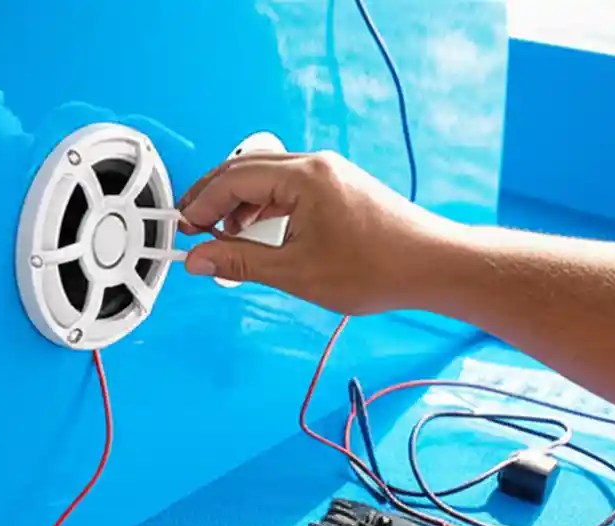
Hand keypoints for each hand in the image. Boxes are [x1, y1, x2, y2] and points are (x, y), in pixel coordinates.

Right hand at [178, 151, 457, 314]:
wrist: (432, 265)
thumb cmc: (377, 267)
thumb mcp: (296, 272)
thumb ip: (240, 262)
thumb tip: (199, 258)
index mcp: (304, 177)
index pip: (234, 179)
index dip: (201, 203)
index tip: (182, 227)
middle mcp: (316, 165)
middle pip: (246, 169)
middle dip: (213, 197)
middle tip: (190, 226)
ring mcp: (329, 172)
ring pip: (266, 176)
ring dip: (238, 201)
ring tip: (221, 234)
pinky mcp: (338, 186)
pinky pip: (288, 185)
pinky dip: (263, 204)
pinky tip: (256, 230)